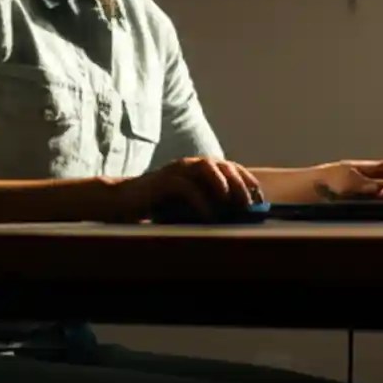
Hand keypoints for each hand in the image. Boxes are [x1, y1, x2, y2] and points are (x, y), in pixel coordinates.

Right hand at [120, 157, 261, 221]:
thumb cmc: (158, 206)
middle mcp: (190, 165)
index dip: (248, 180)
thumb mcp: (189, 206)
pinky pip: (185, 186)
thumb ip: (209, 206)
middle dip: (240, 183)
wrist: (122, 202)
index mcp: (199, 169)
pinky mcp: (162, 181)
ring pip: (207, 167)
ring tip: (234, 203)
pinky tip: (209, 216)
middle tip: (250, 203)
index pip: (231, 167)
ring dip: (224, 184)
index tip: (260, 199)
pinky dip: (200, 201)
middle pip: (223, 165)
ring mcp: (176, 170)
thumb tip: (237, 218)